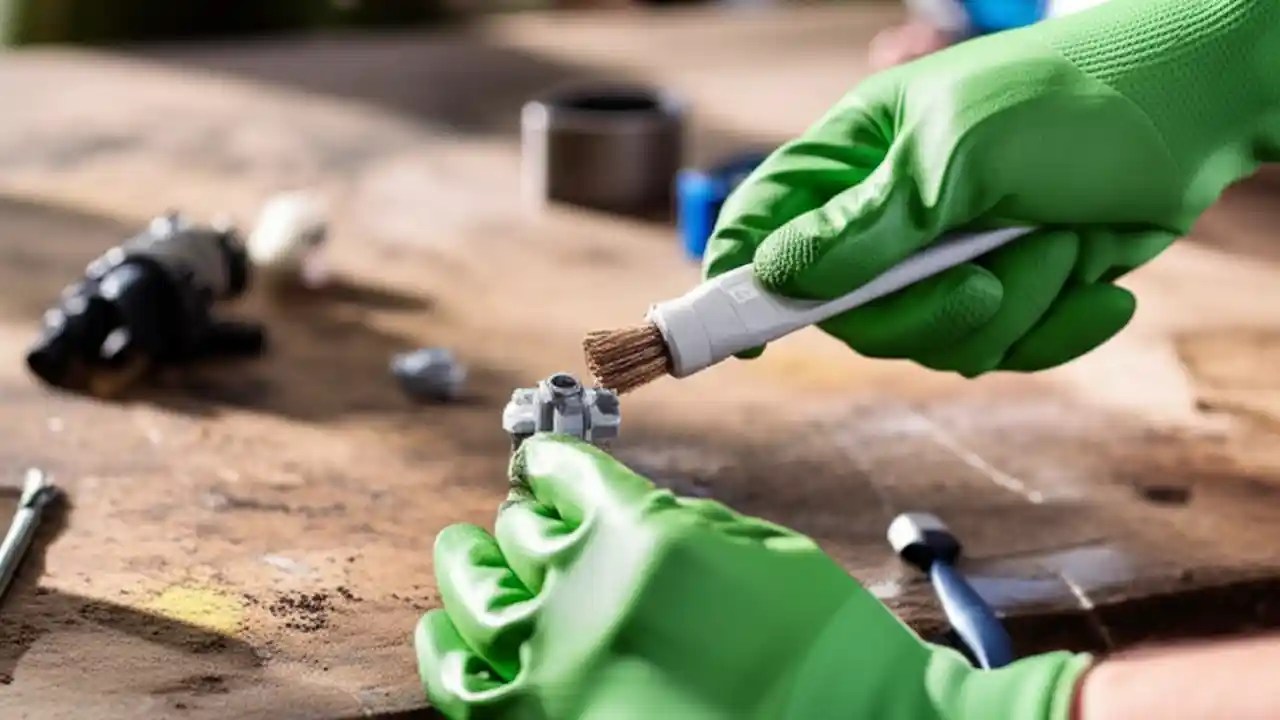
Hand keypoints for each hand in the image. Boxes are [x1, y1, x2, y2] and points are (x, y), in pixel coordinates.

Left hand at [415, 434, 1088, 718]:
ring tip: (460, 556)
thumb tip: (619, 511)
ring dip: (465, 568)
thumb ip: (672, 520)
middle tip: (519, 520)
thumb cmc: (822, 643)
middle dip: (521, 520)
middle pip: (515, 534)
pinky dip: (444, 650)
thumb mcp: (756, 546)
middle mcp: (582, 591)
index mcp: (638, 531)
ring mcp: (555, 665)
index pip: (563, 474)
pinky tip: (444, 630)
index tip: (547, 469)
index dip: (553, 467)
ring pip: (475, 598)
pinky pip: (462, 684)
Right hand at [707, 0, 1276, 376]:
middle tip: (984, 280)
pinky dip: (1057, 327)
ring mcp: (950, 257)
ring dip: (1013, 307)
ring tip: (1061, 244)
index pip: (765, 222)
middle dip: (928, 311)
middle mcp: (893, 213)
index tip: (742, 339)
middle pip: (852, 313)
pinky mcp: (1009, 289)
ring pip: (933, 340)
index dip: (741, 280)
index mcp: (857, 158)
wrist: (1199, 115)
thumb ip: (865, 225)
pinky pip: (1002, 349)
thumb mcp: (959, 156)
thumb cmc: (1071, 101)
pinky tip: (1099, 282)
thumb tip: (776, 273)